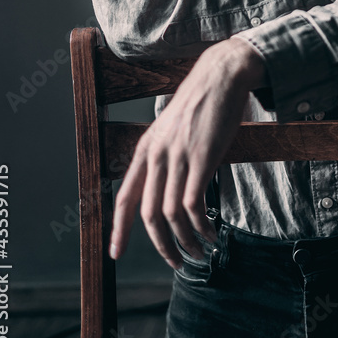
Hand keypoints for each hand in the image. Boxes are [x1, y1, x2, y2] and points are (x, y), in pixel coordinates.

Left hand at [109, 37, 265, 268]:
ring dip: (185, 241)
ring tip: (199, 252)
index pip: (124, 196)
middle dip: (162, 246)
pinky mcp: (201, 158)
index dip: (118, 229)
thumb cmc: (202, 102)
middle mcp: (156, 154)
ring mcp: (178, 156)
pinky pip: (195, 205)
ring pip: (171, 214)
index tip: (115, 254)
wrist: (222, 75)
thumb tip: (166, 187)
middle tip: (177, 262)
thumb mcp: (172, 128)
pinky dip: (202, 227)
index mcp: (146, 148)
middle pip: (148, 214)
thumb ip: (165, 155)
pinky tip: (213, 233)